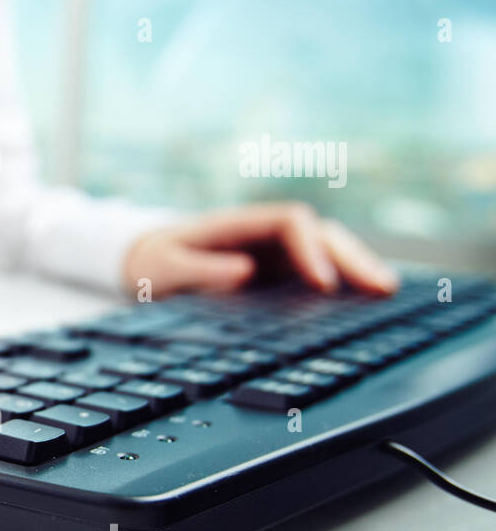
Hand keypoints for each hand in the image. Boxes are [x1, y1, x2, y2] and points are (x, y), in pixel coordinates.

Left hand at [122, 203, 398, 297]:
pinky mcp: (280, 274)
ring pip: (329, 252)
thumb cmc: (154, 260)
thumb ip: (200, 270)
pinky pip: (319, 274)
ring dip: (357, 270)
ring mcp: (277, 252)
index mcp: (242, 224)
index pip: (292, 223)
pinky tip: (367, 307)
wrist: (143, 261)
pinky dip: (344, 287)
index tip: (323, 284)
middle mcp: (267, 233)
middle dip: (354, 258)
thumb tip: (244, 273)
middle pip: (322, 235)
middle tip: (382, 288)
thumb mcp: (165, 267)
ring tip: (387, 296)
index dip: (311, 250)